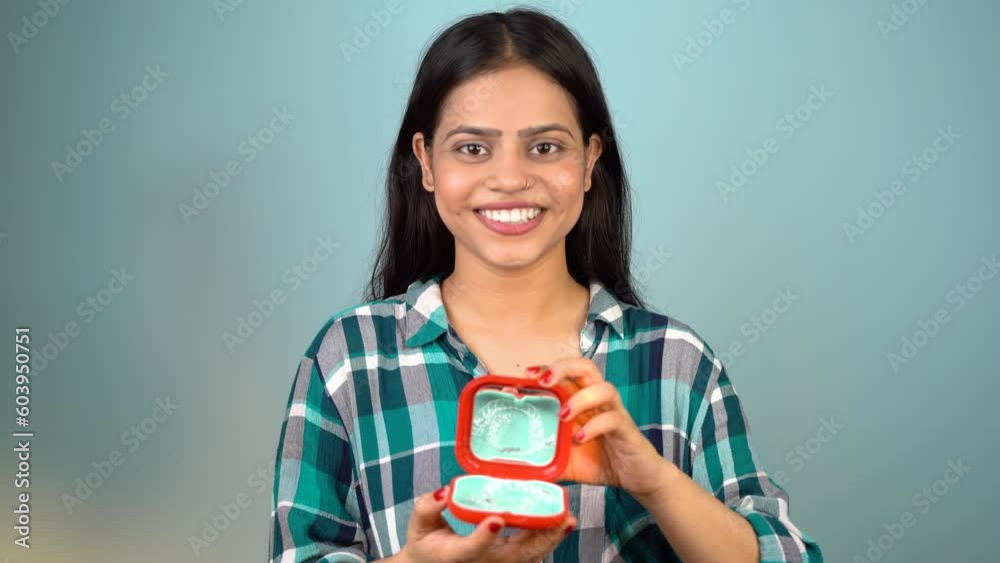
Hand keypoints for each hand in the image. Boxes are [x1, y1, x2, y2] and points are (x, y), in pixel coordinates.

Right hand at [398, 485, 575, 562]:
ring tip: (568, 520)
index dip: (484, 536)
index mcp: (455, 555)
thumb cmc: (426, 542)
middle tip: (562, 519)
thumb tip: (445, 492)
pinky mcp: (508, 561)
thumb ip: (428, 507)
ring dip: (550, 539)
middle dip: (540, 538)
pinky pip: (531, 553)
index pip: (471, 549)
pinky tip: (562, 523)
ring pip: (528, 557)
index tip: (497, 519)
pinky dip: (548, 538)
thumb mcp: (419, 524)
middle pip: (514, 557)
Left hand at [527, 359, 668, 498]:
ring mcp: (614, 413)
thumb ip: (544, 457)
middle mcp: (598, 401)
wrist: (635, 477)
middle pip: (586, 367)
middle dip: (564, 368)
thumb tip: (516, 466)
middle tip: (545, 380)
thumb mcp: (564, 460)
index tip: (527, 373)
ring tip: (563, 415)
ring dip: (581, 398)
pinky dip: (594, 426)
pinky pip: (612, 419)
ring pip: (603, 388)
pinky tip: (580, 439)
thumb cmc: (600, 461)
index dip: (548, 367)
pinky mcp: (626, 430)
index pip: (566, 374)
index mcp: (582, 401)